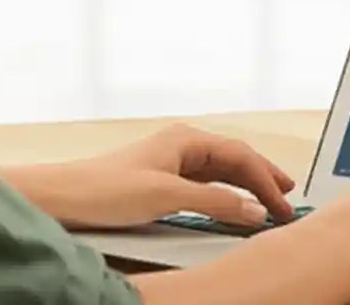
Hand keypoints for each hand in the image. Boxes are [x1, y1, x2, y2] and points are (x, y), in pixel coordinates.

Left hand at [0, 124, 295, 229]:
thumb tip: (254, 210)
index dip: (266, 180)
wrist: (62, 197)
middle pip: (234, 160)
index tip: (283, 204)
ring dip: (246, 187)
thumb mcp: (167, 196)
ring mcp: (171, 162)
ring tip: (269, 200)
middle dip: (263, 178)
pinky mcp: (161, 180)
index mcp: (186, 139)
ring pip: (221, 172)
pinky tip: (233, 205)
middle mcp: (181, 145)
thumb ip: (216, 203)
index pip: (241, 156)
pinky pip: (205, 184)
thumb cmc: (106, 188)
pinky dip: (225, 195)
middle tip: (287, 199)